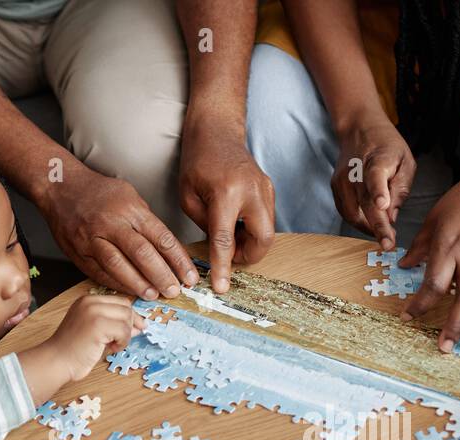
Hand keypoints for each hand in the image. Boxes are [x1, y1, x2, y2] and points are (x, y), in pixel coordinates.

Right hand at [20, 294, 144, 402]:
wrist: (57, 361)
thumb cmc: (75, 350)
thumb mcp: (96, 330)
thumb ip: (114, 324)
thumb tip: (140, 325)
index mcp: (88, 300)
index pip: (120, 301)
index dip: (131, 316)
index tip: (136, 328)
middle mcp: (90, 302)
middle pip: (126, 308)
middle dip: (130, 325)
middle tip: (122, 340)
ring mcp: (93, 312)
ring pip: (126, 319)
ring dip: (125, 336)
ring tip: (111, 345)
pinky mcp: (97, 325)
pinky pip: (124, 331)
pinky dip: (122, 343)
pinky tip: (110, 348)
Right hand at [41, 165, 197, 300]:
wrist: (59, 187)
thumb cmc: (99, 193)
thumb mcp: (130, 197)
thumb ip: (147, 223)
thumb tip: (170, 251)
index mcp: (131, 209)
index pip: (162, 238)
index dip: (179, 261)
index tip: (190, 277)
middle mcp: (112, 223)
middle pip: (142, 253)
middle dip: (161, 276)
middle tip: (173, 291)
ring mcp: (92, 238)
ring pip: (118, 265)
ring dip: (138, 284)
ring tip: (153, 295)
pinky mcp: (78, 251)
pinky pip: (99, 272)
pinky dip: (116, 284)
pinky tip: (129, 291)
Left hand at [179, 127, 275, 292]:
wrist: (217, 131)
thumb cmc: (197, 162)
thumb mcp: (189, 196)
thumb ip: (205, 226)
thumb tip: (220, 251)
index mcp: (226, 193)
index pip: (225, 239)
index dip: (223, 267)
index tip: (221, 288)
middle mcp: (252, 191)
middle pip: (262, 240)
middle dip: (248, 256)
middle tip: (230, 256)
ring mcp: (266, 190)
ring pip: (267, 232)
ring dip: (250, 243)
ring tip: (231, 235)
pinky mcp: (270, 190)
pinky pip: (267, 220)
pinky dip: (254, 230)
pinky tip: (237, 224)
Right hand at [332, 117, 415, 250]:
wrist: (358, 128)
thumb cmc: (387, 146)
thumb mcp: (405, 160)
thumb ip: (401, 188)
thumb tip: (392, 216)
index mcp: (378, 160)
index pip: (376, 176)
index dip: (379, 191)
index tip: (382, 205)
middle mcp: (356, 170)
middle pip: (365, 201)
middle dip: (377, 226)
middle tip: (388, 244)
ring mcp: (342, 179)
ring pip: (353, 212)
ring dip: (368, 228)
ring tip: (385, 236)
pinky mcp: (335, 186)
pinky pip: (346, 212)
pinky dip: (359, 222)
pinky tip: (371, 225)